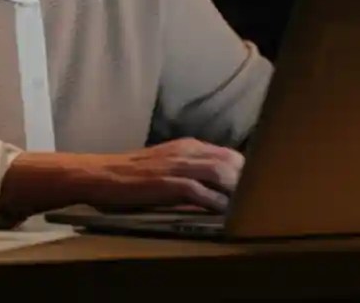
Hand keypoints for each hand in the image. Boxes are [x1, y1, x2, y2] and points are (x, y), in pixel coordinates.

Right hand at [81, 138, 244, 212]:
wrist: (101, 174)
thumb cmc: (132, 174)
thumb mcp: (165, 162)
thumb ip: (189, 167)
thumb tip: (214, 184)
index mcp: (187, 145)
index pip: (227, 153)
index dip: (244, 170)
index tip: (255, 186)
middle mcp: (186, 151)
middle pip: (229, 161)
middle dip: (246, 180)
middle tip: (257, 198)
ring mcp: (177, 166)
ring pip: (219, 173)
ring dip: (235, 190)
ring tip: (246, 207)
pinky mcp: (167, 183)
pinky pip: (199, 192)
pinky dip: (214, 202)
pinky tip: (224, 214)